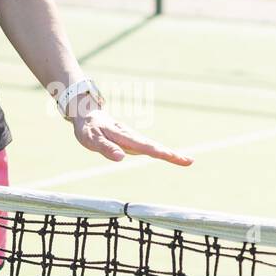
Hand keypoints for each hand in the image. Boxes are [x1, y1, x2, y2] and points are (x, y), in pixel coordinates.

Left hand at [71, 108, 193, 165]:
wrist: (87, 115)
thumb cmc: (88, 128)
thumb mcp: (91, 139)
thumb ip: (106, 148)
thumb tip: (121, 158)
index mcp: (122, 135)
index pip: (142, 145)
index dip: (158, 152)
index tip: (171, 156)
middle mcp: (131, 136)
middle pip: (153, 146)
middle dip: (170, 154)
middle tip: (189, 161)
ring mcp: (133, 138)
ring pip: (153, 146)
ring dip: (169, 153)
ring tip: (186, 161)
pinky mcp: (132, 141)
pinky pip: (149, 147)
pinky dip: (161, 152)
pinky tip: (171, 156)